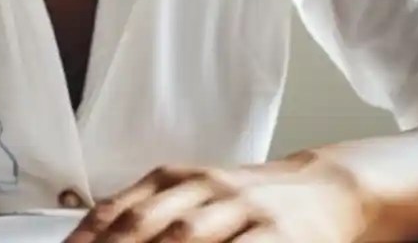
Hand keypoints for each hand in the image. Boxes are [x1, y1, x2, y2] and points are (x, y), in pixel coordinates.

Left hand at [64, 153, 372, 242]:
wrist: (329, 189)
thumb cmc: (251, 204)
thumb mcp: (197, 197)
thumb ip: (149, 216)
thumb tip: (93, 240)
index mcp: (177, 180)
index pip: (118, 212)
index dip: (87, 240)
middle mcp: (206, 189)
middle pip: (145, 227)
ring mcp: (244, 211)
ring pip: (187, 238)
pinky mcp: (280, 238)